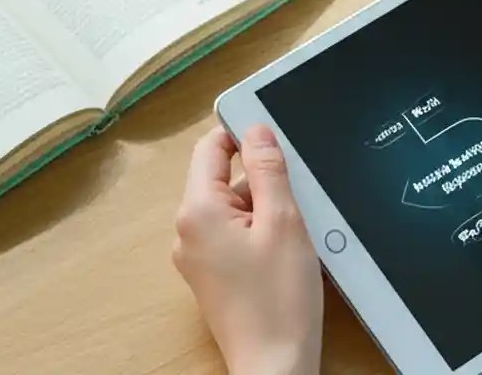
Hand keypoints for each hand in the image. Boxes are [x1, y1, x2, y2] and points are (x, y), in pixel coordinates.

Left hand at [172, 124, 323, 374]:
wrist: (275, 365)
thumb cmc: (279, 301)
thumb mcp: (283, 220)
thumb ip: (268, 169)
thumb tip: (258, 131)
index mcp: (197, 212)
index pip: (210, 148)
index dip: (242, 135)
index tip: (273, 139)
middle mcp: (187, 232)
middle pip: (222, 180)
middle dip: (260, 181)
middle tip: (294, 202)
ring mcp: (197, 256)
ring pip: (232, 208)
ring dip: (263, 210)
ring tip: (292, 238)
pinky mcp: (211, 275)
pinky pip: (233, 235)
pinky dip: (259, 234)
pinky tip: (284, 254)